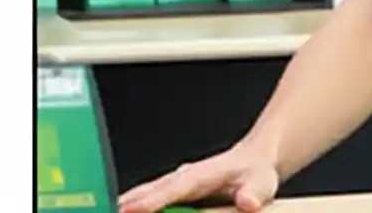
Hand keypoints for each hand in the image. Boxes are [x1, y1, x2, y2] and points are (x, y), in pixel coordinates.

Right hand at [117, 142, 278, 212]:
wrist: (254, 163)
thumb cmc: (256, 173)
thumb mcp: (263, 183)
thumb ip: (254, 193)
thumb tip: (247, 203)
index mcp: (201, 175)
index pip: (173, 189)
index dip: (151, 201)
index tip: (130, 209)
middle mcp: (183, 180)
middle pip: (150, 191)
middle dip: (128, 204)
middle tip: (109, 212)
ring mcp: (175, 187)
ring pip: (145, 195)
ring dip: (127, 205)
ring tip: (108, 210)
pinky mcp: (173, 195)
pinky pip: (150, 201)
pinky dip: (134, 206)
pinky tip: (123, 210)